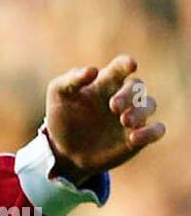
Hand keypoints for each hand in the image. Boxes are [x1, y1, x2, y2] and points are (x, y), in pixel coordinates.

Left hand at [44, 54, 164, 184]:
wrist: (63, 151)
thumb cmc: (62, 117)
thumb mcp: (58, 95)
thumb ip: (72, 80)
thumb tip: (92, 71)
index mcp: (106, 82)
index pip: (121, 67)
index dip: (127, 64)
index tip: (130, 65)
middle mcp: (123, 96)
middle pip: (137, 87)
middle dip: (129, 94)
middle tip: (113, 106)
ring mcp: (133, 116)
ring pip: (149, 105)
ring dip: (140, 112)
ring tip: (124, 120)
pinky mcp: (137, 138)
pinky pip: (156, 131)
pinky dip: (151, 133)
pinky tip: (135, 138)